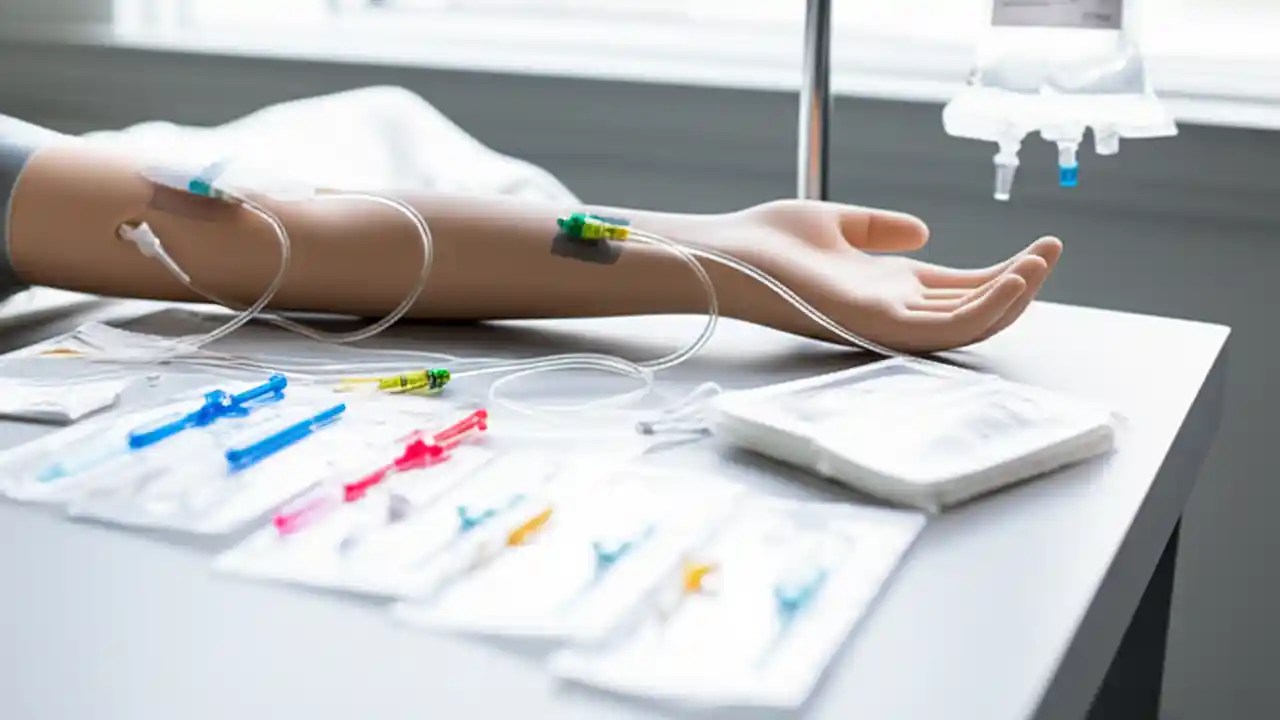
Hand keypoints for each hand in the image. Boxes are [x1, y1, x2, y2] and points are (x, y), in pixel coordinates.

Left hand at [710, 199, 1061, 352]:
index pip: (959, 287)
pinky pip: (944, 329)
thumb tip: (923, 228)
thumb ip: (882, 228)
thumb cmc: (768, 242)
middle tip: (1051, 252)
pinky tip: (1011, 280)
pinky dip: (984, 308)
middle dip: (1018, 284)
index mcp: (887, 288)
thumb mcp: (841, 224)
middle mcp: (892, 310)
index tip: (1039, 246)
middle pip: (971, 306)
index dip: (1002, 270)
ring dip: (1011, 299)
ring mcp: (886, 321)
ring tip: (1041, 264)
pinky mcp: (876, 325)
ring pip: (967, 325)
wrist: (729, 252)